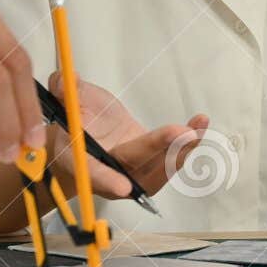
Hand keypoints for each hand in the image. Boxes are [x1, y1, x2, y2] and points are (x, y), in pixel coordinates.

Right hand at [43, 72, 209, 200]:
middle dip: (158, 150)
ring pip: (159, 168)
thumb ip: (65, 90)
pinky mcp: (152, 170)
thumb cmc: (75, 122)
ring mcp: (132, 176)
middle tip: (180, 133)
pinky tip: (200, 125)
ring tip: (197, 127)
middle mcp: (109, 175)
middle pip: (134, 167)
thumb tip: (66, 78)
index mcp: (79, 162)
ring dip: (181, 148)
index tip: (122, 188)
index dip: (107, 181)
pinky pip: (172, 160)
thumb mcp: (66, 101)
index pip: (92, 173)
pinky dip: (188, 144)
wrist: (87, 139)